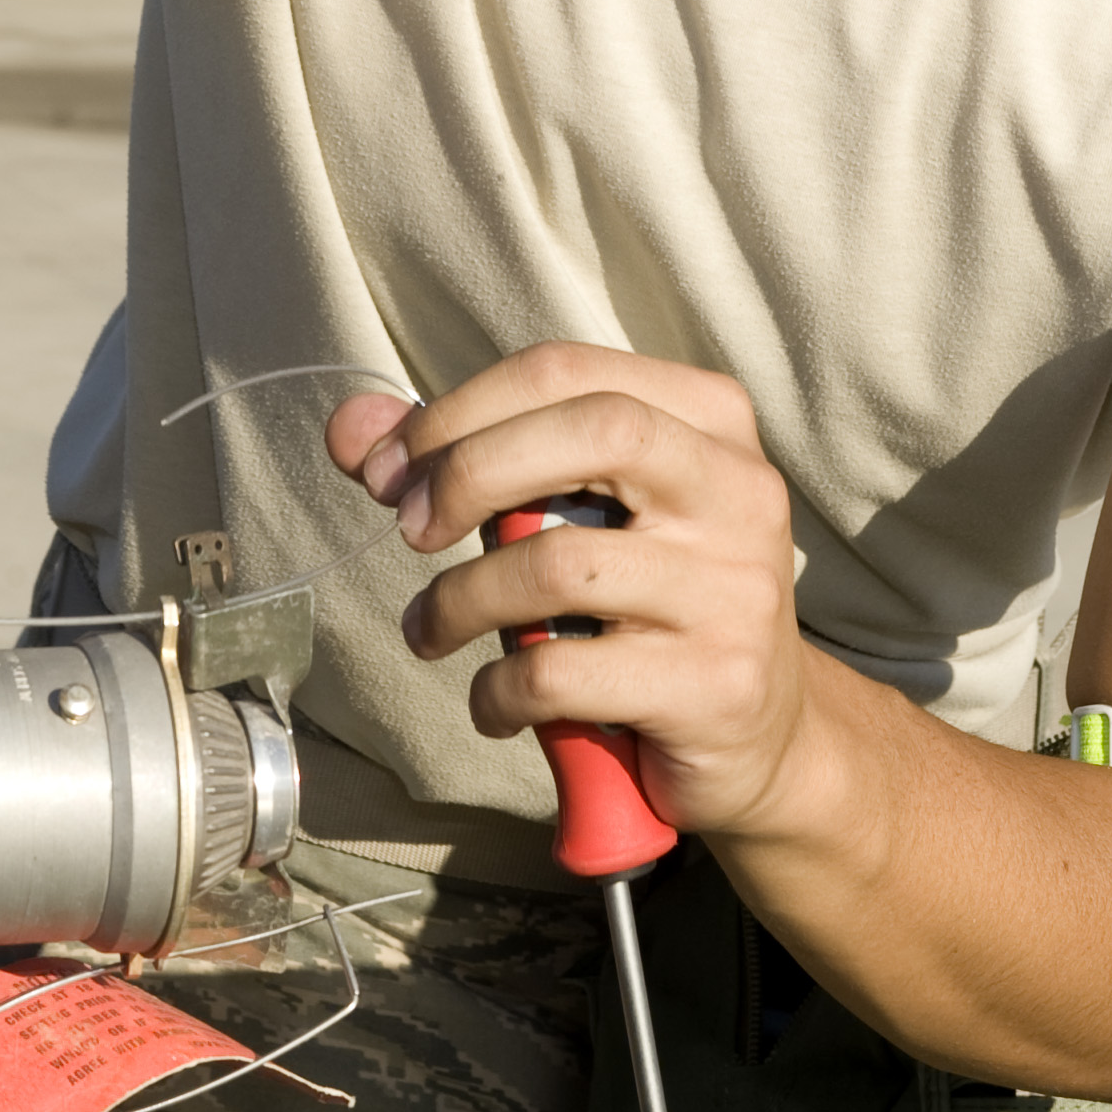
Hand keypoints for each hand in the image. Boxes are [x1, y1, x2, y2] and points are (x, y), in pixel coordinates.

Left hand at [328, 343, 823, 836]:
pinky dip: (498, 689)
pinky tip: (492, 702)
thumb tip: (351, 430)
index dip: (457, 411)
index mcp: (708, 421)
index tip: (386, 471)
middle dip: (469, 471)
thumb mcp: (568, 515)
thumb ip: (463, 459)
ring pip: (562, 562)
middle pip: (588, 432)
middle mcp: (739, 491)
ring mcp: (737, 590)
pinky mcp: (716, 686)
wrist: (759, 739)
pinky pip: (564, 672)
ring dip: (462, 599)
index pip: (565, 372)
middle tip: (408, 531)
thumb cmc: (641, 606)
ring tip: (430, 628)